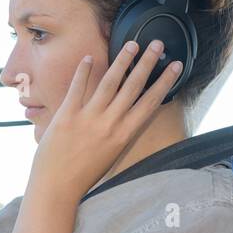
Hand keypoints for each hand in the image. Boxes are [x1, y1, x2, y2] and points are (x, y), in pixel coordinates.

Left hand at [28, 39, 182, 200]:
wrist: (56, 188)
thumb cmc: (83, 175)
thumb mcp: (110, 155)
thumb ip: (119, 133)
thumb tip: (126, 113)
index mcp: (124, 135)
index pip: (150, 102)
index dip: (165, 82)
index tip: (176, 65)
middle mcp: (109, 124)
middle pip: (133, 86)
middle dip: (148, 63)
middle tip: (157, 44)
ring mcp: (88, 118)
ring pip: (110, 82)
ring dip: (122, 61)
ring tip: (132, 44)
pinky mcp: (67, 115)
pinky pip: (77, 88)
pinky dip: (83, 71)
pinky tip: (89, 57)